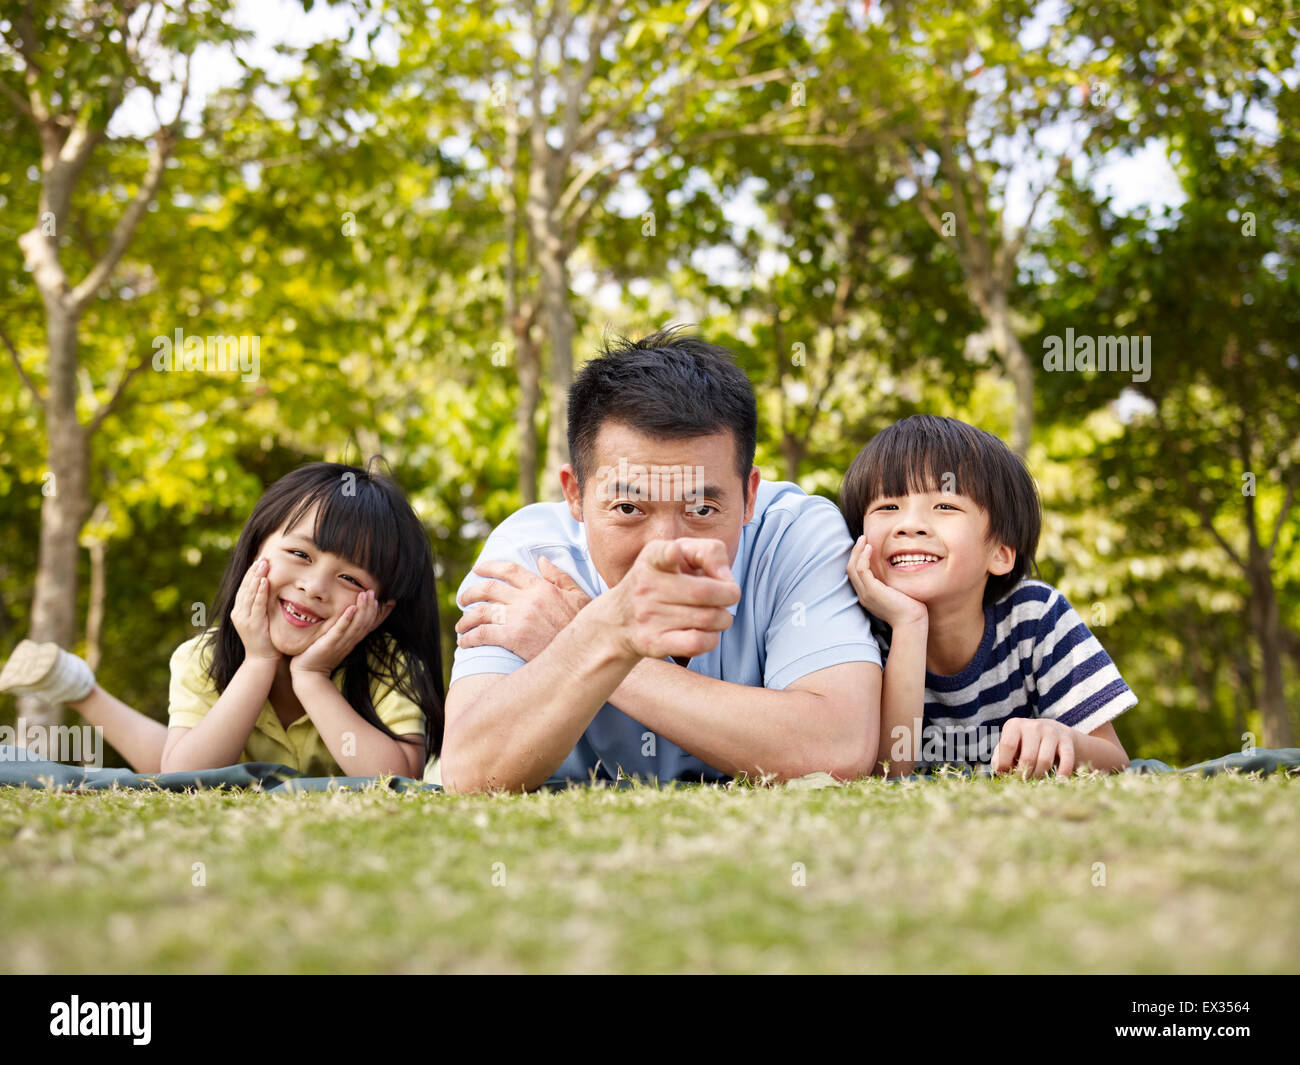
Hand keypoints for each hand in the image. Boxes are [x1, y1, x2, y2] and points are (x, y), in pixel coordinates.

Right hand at [232, 558, 278, 660]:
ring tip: (263, 563)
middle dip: (254, 571)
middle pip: (245, 587)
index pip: (244, 588)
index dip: (251, 574)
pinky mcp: (252, 623)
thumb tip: (266, 590)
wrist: (261, 660)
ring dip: (257, 576)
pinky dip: (260, 592)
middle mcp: (238, 613)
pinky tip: (264, 581)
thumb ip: (259, 606)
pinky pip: (257, 604)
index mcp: (239, 611)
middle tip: (262, 557)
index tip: (258, 560)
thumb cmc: (264, 640)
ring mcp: (244, 618)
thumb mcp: (259, 620)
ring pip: (250, 593)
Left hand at [288, 589, 394, 677]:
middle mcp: (350, 642)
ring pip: (357, 625)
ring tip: (365, 594)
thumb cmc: (319, 657)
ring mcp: (341, 643)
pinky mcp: (329, 643)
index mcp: (353, 641)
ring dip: (363, 609)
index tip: (390, 602)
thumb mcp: (336, 643)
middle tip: (373, 592)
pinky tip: (351, 607)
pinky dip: (347, 619)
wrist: (309, 674)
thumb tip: (349, 619)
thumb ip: (343, 632)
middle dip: (371, 607)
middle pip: (366, 623)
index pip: (371, 626)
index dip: (381, 614)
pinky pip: (340, 630)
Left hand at [455, 557, 591, 660]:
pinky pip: (482, 633)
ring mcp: (518, 617)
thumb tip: (542, 560)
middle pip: (489, 588)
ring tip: (461, 625)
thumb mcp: (578, 595)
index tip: (477, 569)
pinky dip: (469, 637)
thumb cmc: (583, 626)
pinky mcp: (513, 637)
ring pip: (481, 611)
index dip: (489, 567)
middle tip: (463, 599)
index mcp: (540, 587)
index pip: (509, 570)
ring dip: (466, 618)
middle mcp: (526, 599)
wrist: (585, 651)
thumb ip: (559, 577)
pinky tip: (464, 642)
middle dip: (470, 592)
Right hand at [594, 538, 739, 661]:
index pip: (661, 553)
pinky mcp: (653, 642)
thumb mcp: (680, 554)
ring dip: (722, 618)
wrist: (620, 620)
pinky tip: (705, 632)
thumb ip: (709, 553)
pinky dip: (712, 638)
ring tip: (714, 614)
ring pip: (709, 618)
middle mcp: (646, 586)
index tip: (673, 553)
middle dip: (729, 595)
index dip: (670, 553)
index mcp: (652, 558)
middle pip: (706, 592)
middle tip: (727, 596)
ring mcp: (648, 616)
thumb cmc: (663, 582)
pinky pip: (697, 643)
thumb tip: (726, 579)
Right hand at [847, 537, 927, 627]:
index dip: (858, 558)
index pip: (856, 574)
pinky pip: (861, 570)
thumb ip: (893, 583)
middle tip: (862, 538)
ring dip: (857, 551)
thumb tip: (901, 568)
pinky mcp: (872, 591)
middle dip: (855, 552)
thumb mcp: (898, 593)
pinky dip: (863, 557)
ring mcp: (865, 594)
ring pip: (852, 568)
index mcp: (868, 596)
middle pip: (850, 569)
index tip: (866, 546)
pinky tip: (870, 548)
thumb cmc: (911, 610)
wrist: (911, 623)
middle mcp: (863, 595)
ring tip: (864, 539)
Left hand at [991, 717, 1076, 778]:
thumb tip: (1000, 772)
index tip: (1005, 774)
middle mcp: (1033, 726)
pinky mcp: (1067, 740)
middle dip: (1023, 775)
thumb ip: (1000, 758)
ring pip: (1045, 761)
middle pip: (1027, 757)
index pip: (1007, 746)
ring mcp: (1051, 732)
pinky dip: (1061, 774)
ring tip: (1035, 778)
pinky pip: (1066, 760)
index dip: (1004, 764)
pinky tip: (1058, 780)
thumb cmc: (1024, 744)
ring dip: (1039, 776)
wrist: (1054, 732)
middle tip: (1022, 781)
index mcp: (1014, 725)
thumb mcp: (1010, 746)